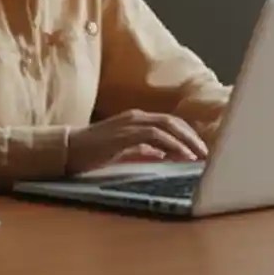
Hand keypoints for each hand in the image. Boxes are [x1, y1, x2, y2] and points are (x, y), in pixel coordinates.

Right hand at [67, 109, 209, 173]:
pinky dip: (172, 146)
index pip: (169, 122)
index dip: (187, 135)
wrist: (67, 150)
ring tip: (199, 157)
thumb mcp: (123, 151)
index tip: (200, 150)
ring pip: (168, 126)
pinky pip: (155, 136)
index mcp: (136, 119)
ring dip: (186, 141)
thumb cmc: (92, 152)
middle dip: (192, 137)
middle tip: (207, 154)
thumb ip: (142, 150)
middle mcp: (136, 117)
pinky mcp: (125, 134)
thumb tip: (162, 155)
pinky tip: (182, 157)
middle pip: (173, 122)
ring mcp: (130, 123)